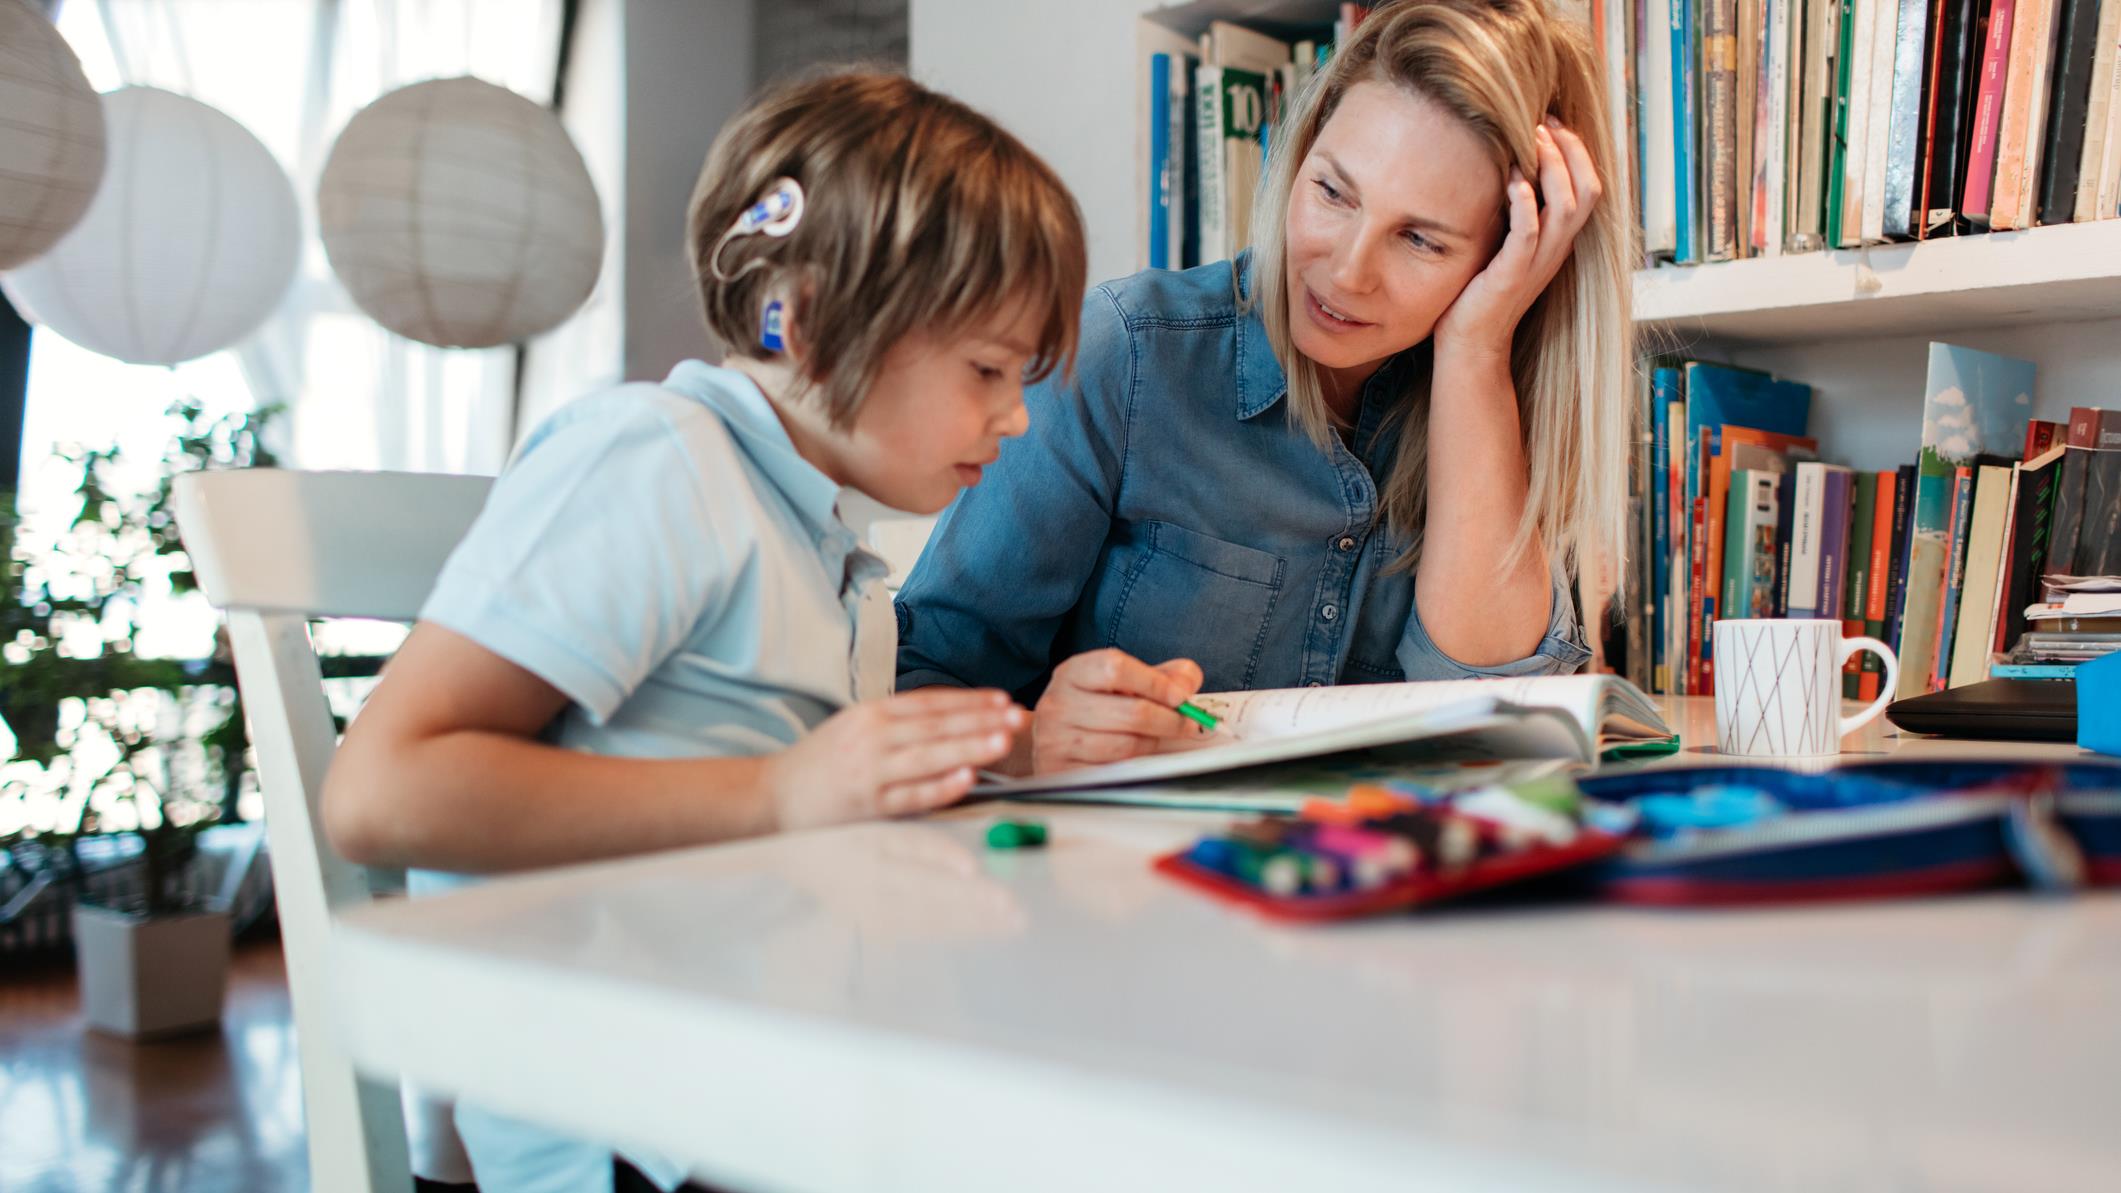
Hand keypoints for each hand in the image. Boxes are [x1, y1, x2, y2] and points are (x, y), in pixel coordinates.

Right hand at [766, 688, 1025, 830]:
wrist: (772, 796)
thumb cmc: (821, 764)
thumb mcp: (855, 728)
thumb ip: (898, 723)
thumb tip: (951, 720)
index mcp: (872, 714)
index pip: (931, 702)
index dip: (970, 700)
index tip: (1003, 700)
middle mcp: (872, 737)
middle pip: (936, 724)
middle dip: (982, 719)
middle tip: (1019, 717)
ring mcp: (870, 771)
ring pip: (929, 755)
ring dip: (968, 746)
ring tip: (1003, 740)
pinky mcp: (867, 805)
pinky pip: (911, 794)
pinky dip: (940, 785)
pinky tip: (967, 778)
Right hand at [1031, 648, 1203, 773]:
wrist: (1051, 740)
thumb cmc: (1094, 707)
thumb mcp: (1121, 683)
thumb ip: (1159, 676)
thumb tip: (1187, 682)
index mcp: (1073, 672)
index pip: (1116, 668)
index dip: (1156, 683)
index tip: (1181, 696)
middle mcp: (1058, 703)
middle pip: (1131, 712)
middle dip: (1169, 720)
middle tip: (1187, 724)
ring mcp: (1056, 740)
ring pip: (1126, 745)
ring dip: (1152, 744)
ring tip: (1156, 738)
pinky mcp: (1061, 772)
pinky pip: (1114, 771)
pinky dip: (1134, 765)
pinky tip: (1136, 757)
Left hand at [1431, 115, 1603, 361]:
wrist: (1471, 343)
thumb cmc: (1481, 292)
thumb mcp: (1507, 245)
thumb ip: (1516, 213)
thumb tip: (1508, 169)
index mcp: (1558, 240)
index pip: (1588, 186)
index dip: (1576, 151)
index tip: (1551, 121)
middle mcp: (1556, 249)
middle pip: (1588, 189)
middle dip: (1570, 149)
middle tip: (1544, 121)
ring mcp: (1537, 262)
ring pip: (1566, 206)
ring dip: (1552, 167)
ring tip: (1531, 139)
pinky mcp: (1512, 274)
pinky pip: (1529, 233)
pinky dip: (1525, 203)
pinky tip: (1513, 179)